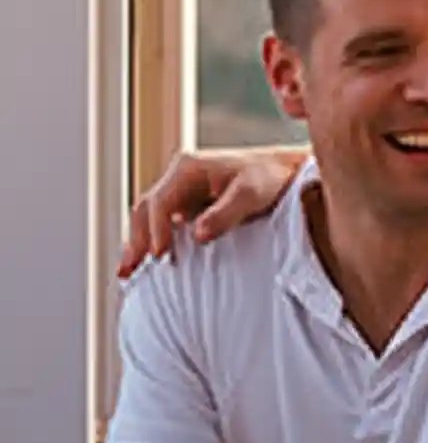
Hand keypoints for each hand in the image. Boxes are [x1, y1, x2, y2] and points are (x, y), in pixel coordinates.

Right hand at [116, 147, 304, 277]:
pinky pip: (162, 224)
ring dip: (138, 243)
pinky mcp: (188, 206)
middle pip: (145, 210)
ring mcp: (181, 192)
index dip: (156, 230)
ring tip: (127, 273)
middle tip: (128, 271)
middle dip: (135, 240)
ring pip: (149, 217)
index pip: (160, 202)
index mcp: (188, 169)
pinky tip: (149, 263)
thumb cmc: (269, 179)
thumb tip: (197, 235)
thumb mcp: (250, 194)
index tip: (158, 255)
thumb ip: (225, 213)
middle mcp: (179, 178)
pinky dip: (152, 242)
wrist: (284, 172)